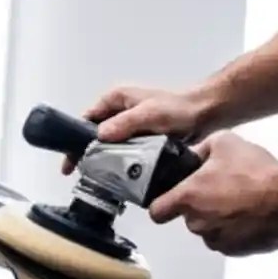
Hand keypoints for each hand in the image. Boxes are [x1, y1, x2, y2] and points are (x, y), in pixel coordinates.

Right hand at [65, 85, 211, 173]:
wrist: (207, 112)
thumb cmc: (179, 108)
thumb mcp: (149, 114)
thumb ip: (124, 124)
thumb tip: (100, 136)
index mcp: (115, 99)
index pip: (85, 120)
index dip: (75, 141)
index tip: (71, 162)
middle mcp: (119, 110)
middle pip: (95, 134)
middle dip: (89, 154)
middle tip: (85, 175)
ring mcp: (130, 124)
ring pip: (110, 144)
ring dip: (105, 160)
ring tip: (101, 179)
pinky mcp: (142, 136)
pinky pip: (124, 150)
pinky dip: (120, 162)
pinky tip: (120, 176)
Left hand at [149, 131, 277, 255]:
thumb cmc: (258, 176)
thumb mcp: (226, 142)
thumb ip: (204, 148)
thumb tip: (198, 153)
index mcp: (188, 197)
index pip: (157, 211)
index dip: (161, 205)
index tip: (166, 202)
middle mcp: (198, 222)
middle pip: (190, 217)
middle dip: (202, 206)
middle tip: (222, 190)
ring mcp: (217, 239)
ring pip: (211, 229)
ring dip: (221, 218)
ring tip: (242, 201)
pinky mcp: (236, 250)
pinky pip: (231, 240)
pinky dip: (238, 230)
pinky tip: (253, 214)